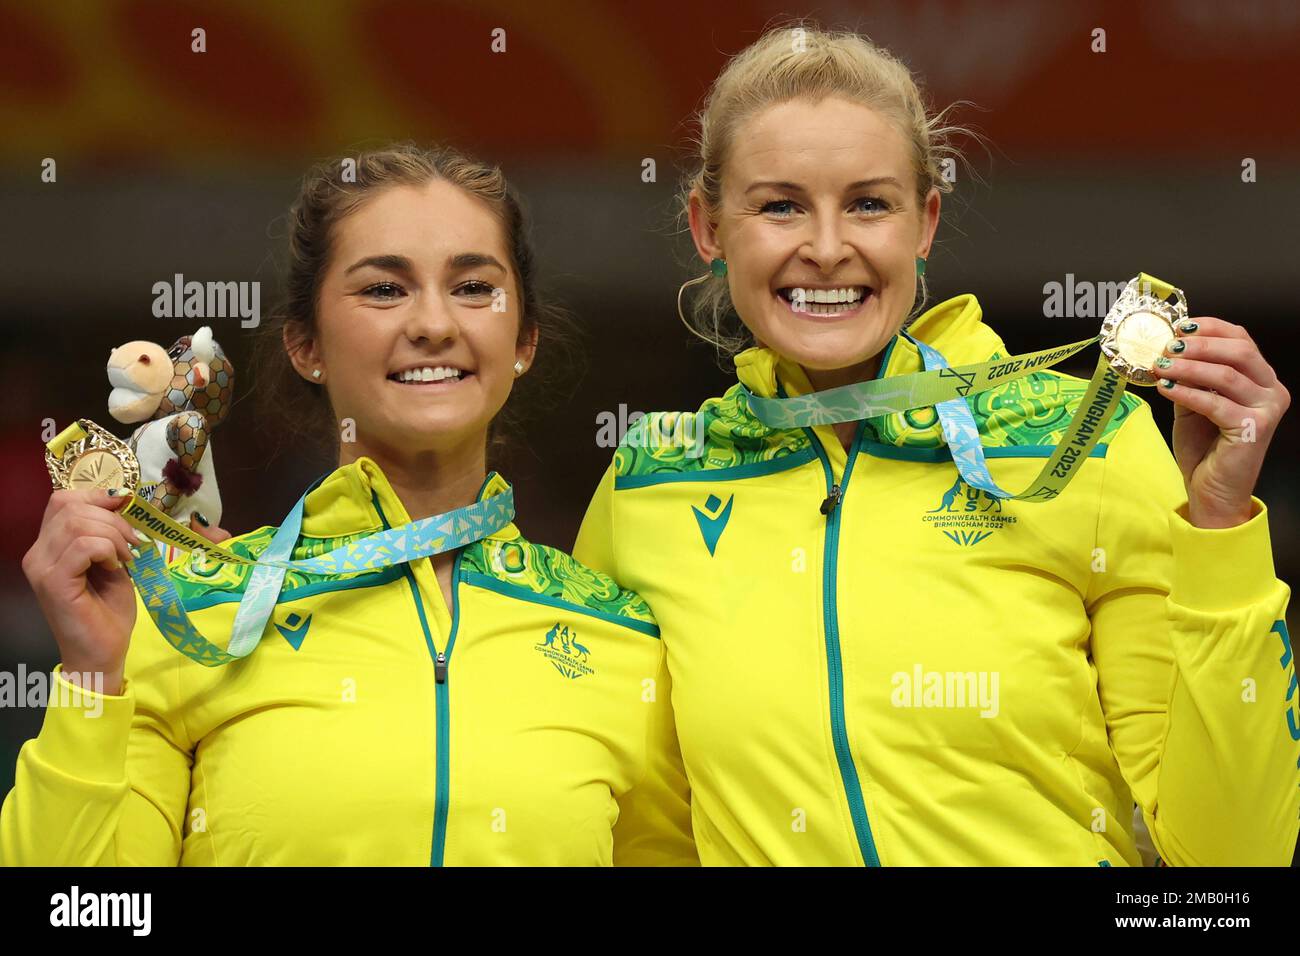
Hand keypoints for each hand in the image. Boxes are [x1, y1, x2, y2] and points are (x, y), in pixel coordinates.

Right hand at [21, 489, 232, 694]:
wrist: (102, 653)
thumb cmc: (108, 611)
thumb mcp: (113, 562)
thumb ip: (108, 533)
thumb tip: (122, 500)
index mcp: (49, 545)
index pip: (63, 500)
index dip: (98, 497)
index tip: (126, 512)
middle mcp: (38, 553)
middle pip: (71, 506)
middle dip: (113, 520)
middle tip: (132, 545)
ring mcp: (41, 567)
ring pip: (79, 523)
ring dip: (113, 536)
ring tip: (125, 559)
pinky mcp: (54, 581)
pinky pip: (84, 546)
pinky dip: (108, 550)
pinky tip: (116, 568)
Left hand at [1153, 317, 1289, 528]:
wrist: (1211, 488)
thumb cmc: (1204, 446)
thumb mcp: (1194, 403)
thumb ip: (1189, 378)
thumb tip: (1168, 350)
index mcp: (1260, 378)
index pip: (1241, 339)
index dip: (1210, 329)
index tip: (1178, 327)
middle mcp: (1271, 389)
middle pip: (1239, 351)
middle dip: (1199, 345)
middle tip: (1167, 346)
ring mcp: (1266, 409)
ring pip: (1226, 375)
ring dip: (1188, 367)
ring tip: (1160, 365)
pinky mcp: (1253, 428)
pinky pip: (1215, 403)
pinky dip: (1186, 392)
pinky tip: (1164, 387)